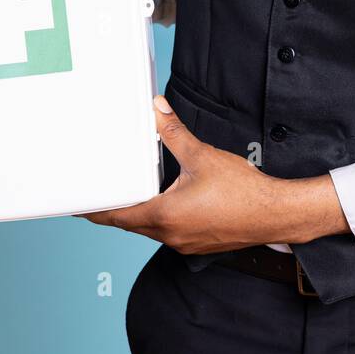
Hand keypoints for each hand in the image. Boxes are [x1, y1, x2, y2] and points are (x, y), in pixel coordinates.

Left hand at [76, 96, 349, 250]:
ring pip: (148, 229)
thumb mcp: (202, 156)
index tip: (78, 205)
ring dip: (136, 215)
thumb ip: (174, 133)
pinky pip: (168, 232)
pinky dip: (158, 219)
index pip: (117, 216)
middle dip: (113, 210)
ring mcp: (184, 243)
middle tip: (97, 195)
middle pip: (129, 224)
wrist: (276, 214)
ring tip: (127, 196)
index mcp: (164, 215)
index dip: (95, 210)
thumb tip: (156, 111)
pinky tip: (164, 203)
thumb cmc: (243, 191)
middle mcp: (170, 235)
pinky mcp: (197, 243)